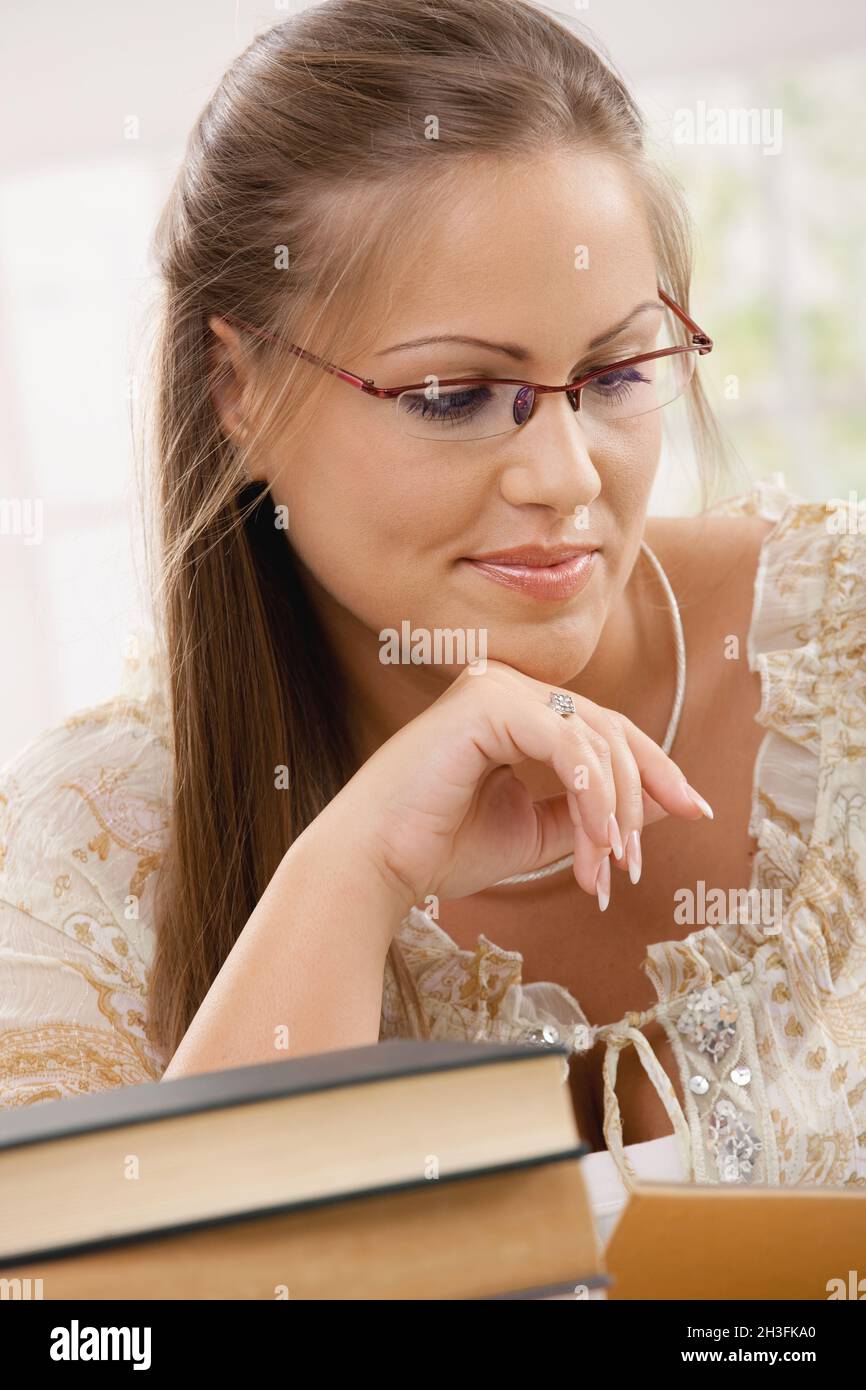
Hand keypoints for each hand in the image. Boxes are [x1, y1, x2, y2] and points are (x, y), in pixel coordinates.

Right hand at [344, 659, 712, 912]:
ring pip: (595, 739)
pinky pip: (566, 744)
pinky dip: (591, 793)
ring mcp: (496, 687)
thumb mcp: (535, 831)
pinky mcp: (486, 703)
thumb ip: (590, 812)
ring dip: (614, 810)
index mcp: (516, 712)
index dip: (655, 770)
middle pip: (610, 730)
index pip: (604, 731)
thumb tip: (661, 806)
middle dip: (641, 796)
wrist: (377, 865)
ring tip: (606, 868)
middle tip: (636, 866)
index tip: (693, 811)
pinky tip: (594, 839)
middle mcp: (507, 688)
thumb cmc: (440, 847)